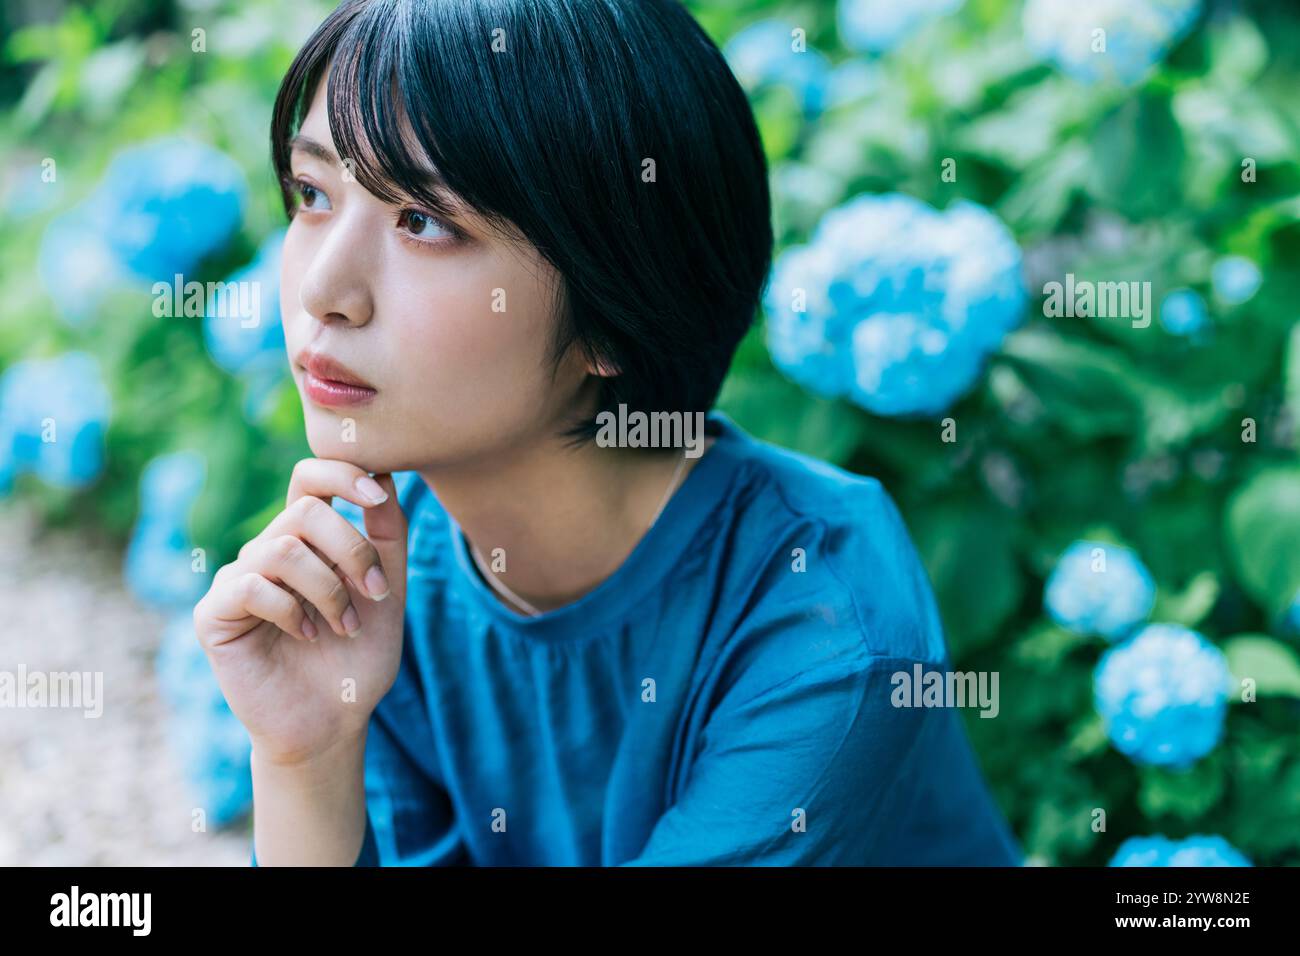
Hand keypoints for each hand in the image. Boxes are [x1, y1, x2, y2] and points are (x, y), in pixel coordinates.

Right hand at [193, 459, 408, 766]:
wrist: (333, 720)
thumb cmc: (358, 656)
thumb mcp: (388, 589)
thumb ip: (387, 535)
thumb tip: (385, 473)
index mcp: (307, 539)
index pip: (310, 477)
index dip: (342, 472)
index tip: (379, 496)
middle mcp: (268, 551)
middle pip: (305, 511)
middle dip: (352, 550)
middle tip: (375, 595)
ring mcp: (238, 580)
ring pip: (283, 548)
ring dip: (328, 589)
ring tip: (344, 627)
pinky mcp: (213, 615)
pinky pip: (250, 585)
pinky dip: (291, 610)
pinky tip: (307, 635)